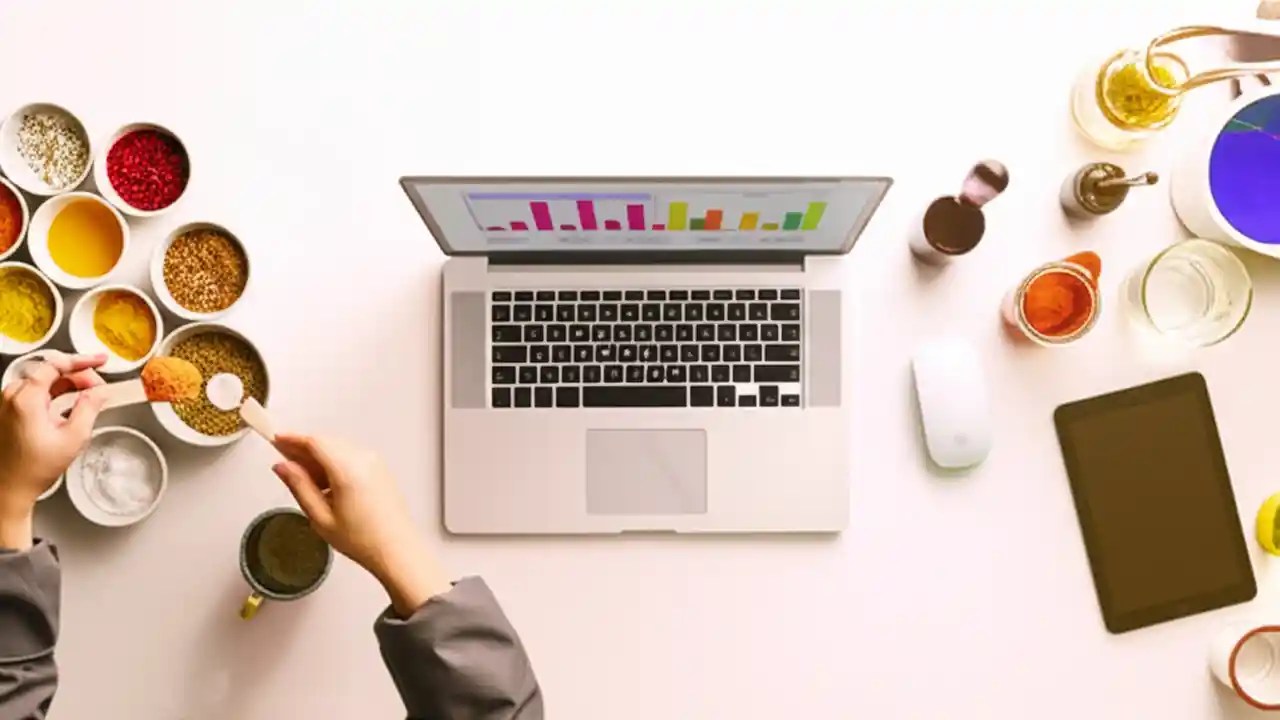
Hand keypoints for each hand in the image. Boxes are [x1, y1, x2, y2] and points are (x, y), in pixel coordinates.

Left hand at [0, 353, 107, 548]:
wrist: (7, 490)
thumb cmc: (33, 469)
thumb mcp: (73, 438)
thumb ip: (89, 408)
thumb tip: (100, 391)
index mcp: (25, 399)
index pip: (55, 365)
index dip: (82, 361)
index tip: (101, 361)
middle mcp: (11, 397)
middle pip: (49, 372)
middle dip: (78, 376)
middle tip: (99, 388)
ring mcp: (7, 404)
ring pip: (42, 382)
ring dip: (67, 385)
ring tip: (88, 397)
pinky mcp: (7, 412)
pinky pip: (33, 393)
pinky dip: (54, 394)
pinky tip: (69, 406)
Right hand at [272, 434, 449, 615]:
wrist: (396, 548)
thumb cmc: (363, 539)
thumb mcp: (320, 517)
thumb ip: (299, 486)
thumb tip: (282, 467)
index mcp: (348, 470)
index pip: (315, 442)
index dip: (292, 438)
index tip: (276, 439)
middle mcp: (364, 459)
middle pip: (326, 442)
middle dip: (303, 449)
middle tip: (284, 462)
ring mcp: (374, 462)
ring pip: (338, 448)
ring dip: (318, 457)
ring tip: (304, 480)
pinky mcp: (379, 468)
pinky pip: (350, 456)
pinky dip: (333, 462)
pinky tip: (324, 483)